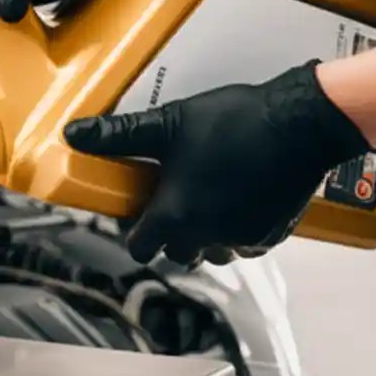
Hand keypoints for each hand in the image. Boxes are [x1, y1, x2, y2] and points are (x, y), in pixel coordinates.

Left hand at [64, 61, 372, 265]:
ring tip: (205, 202)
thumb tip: (73, 134)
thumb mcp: (170, 122)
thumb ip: (119, 135)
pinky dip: (237, 232)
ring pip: (212, 253)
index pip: (139, 247)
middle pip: (175, 254)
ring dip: (203, 238)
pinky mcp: (270, 236)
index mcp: (175, 214)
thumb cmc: (233, 122)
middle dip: (169, 235)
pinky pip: (244, 246)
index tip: (136, 212)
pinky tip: (239, 202)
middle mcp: (205, 236)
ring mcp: (240, 239)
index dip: (133, 232)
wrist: (303, 124)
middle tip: (172, 201)